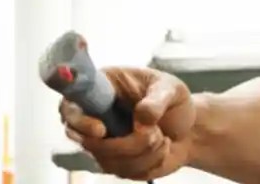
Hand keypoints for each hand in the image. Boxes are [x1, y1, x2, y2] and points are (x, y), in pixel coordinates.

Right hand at [59, 66, 195, 180]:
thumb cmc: (174, 101)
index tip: (102, 130)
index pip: (70, 105)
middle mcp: (95, 116)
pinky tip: (161, 148)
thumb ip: (157, 100)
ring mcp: (103, 142)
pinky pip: (123, 171)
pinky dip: (148, 163)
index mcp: (102, 87)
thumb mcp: (171, 89)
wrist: (188, 129)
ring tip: (163, 137)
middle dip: (124, 144)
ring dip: (142, 153)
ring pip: (107, 160)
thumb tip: (141, 116)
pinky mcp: (114, 162)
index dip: (79, 121)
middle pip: (85, 140)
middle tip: (154, 133)